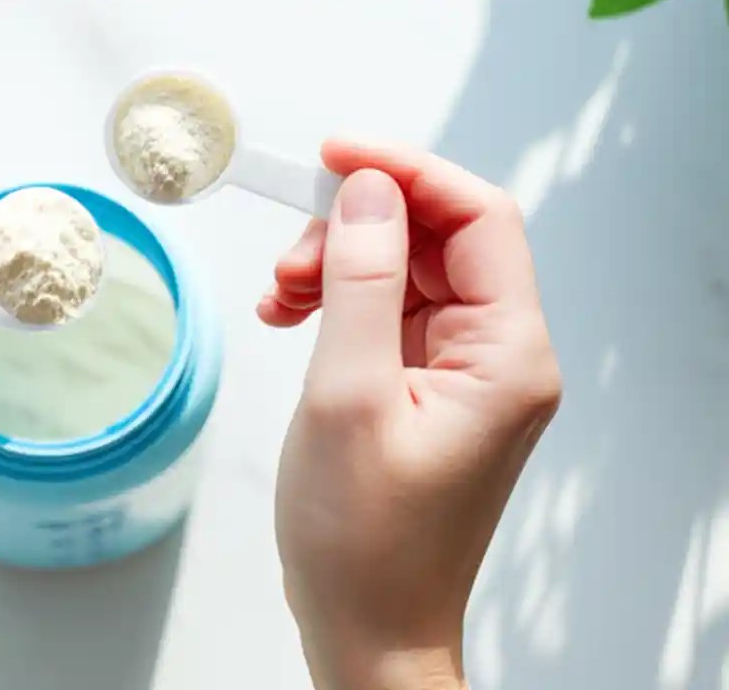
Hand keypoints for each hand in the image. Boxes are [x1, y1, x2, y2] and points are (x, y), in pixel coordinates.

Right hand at [262, 140, 560, 689]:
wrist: (367, 628)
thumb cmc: (360, 540)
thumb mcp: (346, 396)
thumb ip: (361, 282)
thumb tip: (370, 192)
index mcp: (507, 356)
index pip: (477, 219)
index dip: (405, 173)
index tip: (334, 157)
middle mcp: (501, 358)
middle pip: (438, 241)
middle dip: (356, 230)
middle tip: (287, 259)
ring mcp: (466, 376)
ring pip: (408, 274)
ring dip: (338, 267)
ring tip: (278, 297)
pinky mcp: (430, 391)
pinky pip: (390, 316)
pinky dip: (338, 304)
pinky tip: (290, 318)